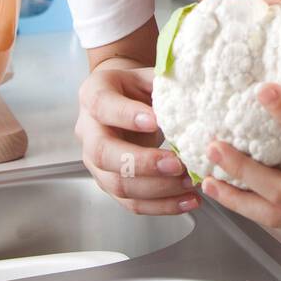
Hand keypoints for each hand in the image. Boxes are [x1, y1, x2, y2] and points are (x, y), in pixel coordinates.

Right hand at [75, 58, 199, 215]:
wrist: (122, 99)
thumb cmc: (137, 86)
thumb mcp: (147, 75)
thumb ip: (164, 83)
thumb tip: (193, 100)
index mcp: (93, 95)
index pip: (103, 106)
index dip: (127, 116)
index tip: (156, 121)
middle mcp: (88, 131)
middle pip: (104, 153)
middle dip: (142, 162)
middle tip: (177, 164)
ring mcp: (96, 163)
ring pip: (118, 184)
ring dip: (157, 188)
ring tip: (189, 182)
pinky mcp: (110, 184)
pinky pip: (132, 203)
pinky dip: (161, 206)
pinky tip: (188, 200)